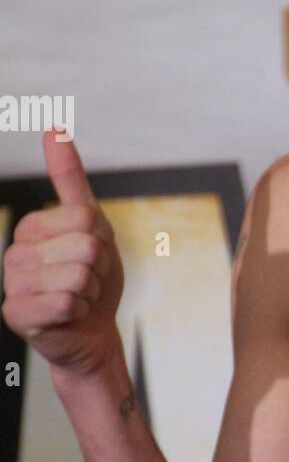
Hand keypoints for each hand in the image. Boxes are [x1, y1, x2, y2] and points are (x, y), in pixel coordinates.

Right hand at [1, 128, 123, 375]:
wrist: (92, 331)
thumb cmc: (91, 277)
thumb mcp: (90, 223)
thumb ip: (69, 178)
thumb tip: (54, 130)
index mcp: (30, 227)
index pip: (86, 217)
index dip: (103, 240)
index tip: (92, 255)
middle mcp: (14, 253)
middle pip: (85, 245)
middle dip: (99, 268)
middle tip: (87, 281)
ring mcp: (13, 285)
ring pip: (77, 275)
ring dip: (91, 290)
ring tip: (79, 297)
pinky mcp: (17, 314)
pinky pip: (66, 302)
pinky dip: (80, 311)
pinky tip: (69, 315)